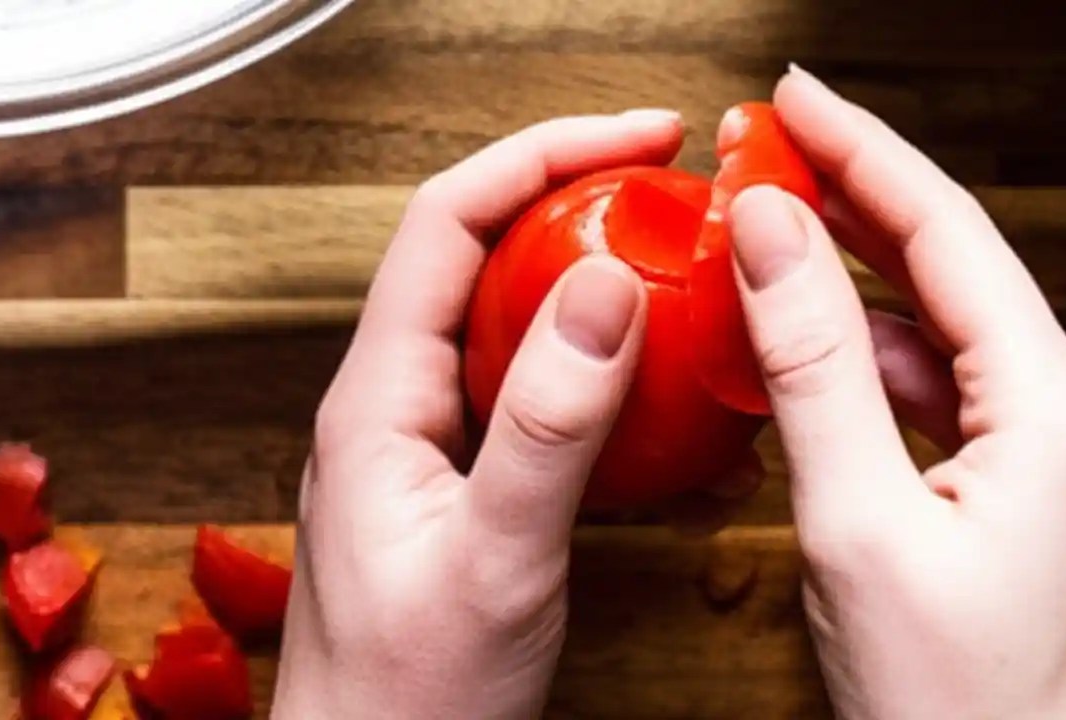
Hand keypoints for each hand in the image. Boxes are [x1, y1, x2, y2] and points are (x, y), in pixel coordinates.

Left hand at [271, 111, 686, 719]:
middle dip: (581, 212)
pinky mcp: (469, 487)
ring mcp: (434, 446)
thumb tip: (606, 291)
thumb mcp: (494, 560)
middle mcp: (398, 405)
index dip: (540, 158)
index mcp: (377, 399)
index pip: (447, 225)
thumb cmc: (404, 699)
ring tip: (687, 301)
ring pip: (520, 332)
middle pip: (485, 260)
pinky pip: (540, 407)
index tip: (638, 139)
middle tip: (674, 202)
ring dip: (603, 305)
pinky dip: (607, 393)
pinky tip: (670, 421)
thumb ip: (548, 426)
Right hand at [728, 67, 1065, 718]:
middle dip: (855, 197)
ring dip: (857, 278)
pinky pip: (943, 391)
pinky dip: (872, 357)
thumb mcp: (856, 522)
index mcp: (1051, 409)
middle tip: (771, 145)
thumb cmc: (955, 708)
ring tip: (776, 232)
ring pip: (942, 328)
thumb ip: (811, 365)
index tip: (793, 98)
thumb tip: (770, 232)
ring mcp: (1052, 456)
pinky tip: (813, 346)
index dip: (860, 150)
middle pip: (950, 265)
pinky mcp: (1022, 492)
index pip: (944, 231)